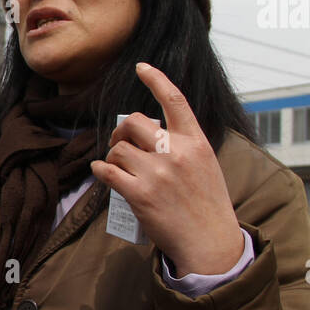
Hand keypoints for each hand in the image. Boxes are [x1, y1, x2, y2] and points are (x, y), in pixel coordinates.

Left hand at [89, 62, 242, 275]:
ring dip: (112, 154)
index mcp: (195, 142)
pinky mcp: (140, 194)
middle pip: (134, 123)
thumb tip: (152, 134)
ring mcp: (157, 173)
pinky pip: (107, 171)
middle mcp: (176, 153)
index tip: (140, 67)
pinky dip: (100, 169)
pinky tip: (102, 171)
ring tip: (118, 165)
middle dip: (121, 130)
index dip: (156, 79)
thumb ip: (183, 146)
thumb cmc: (207, 205)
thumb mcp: (206, 166)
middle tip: (120, 141)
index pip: (174, 100)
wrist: (209, 242)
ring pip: (118, 148)